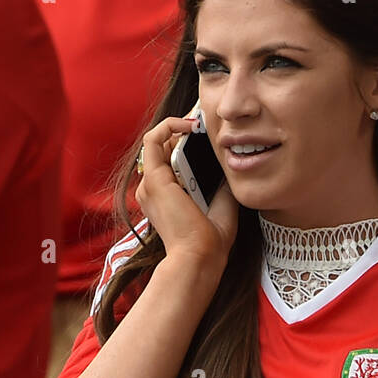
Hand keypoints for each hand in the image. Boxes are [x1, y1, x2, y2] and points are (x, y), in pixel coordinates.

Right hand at [136, 110, 238, 269]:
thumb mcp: (221, 205)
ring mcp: (150, 185)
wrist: (201, 257)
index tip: (206, 133)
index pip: (170, 162)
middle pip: (165, 149)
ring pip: (159, 143)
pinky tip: (191, 125)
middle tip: (206, 121)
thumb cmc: (211, 241)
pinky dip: (170, 125)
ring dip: (179, 127)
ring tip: (200, 121)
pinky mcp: (153, 178)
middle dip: (184, 132)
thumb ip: (219, 183)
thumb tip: (228, 162)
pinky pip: (154, 139)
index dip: (186, 143)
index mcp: (167, 199)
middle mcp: (154, 191)